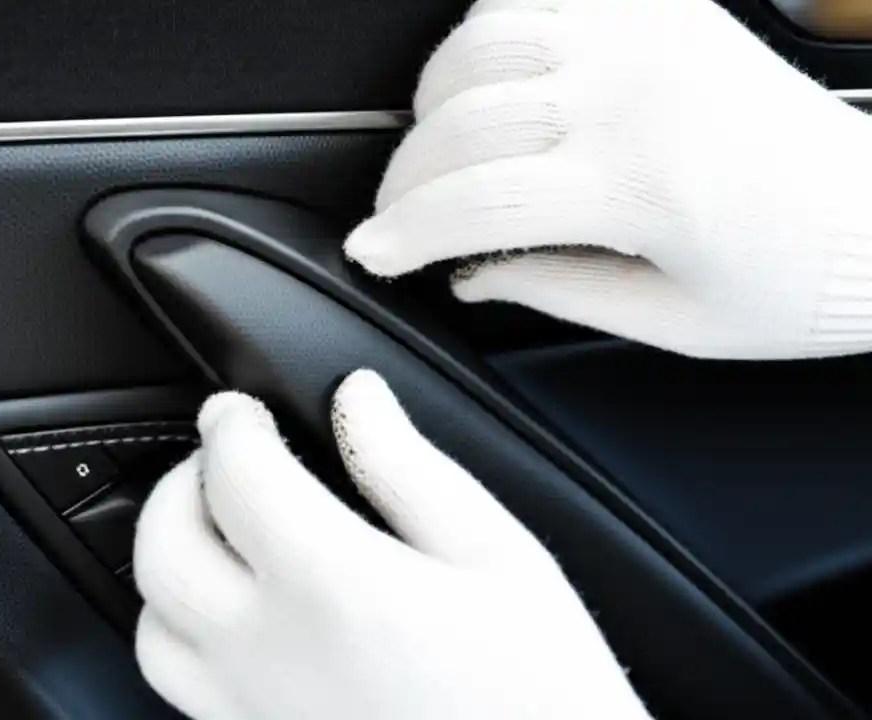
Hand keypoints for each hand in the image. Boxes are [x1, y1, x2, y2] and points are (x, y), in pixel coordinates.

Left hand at [132, 370, 650, 719]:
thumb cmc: (539, 696)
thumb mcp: (500, 561)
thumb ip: (411, 470)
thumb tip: (358, 398)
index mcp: (331, 585)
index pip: (235, 475)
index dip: (229, 424)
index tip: (239, 410)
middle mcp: (268, 652)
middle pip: (162, 546)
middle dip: (180, 483)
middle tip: (224, 461)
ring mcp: (249, 711)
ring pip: (152, 624)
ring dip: (171, 564)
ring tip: (223, 539)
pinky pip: (180, 687)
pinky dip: (187, 634)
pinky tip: (241, 620)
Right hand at [346, 0, 871, 359]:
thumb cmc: (795, 282)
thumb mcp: (669, 322)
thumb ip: (551, 291)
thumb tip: (465, 277)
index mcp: (643, 184)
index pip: (475, 202)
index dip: (404, 230)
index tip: (372, 250)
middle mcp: (638, 90)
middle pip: (462, 121)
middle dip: (406, 175)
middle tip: (400, 213)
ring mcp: (649, 33)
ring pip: (482, 41)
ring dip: (437, 97)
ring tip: (437, 146)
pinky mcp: (662, 4)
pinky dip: (491, 27)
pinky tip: (485, 76)